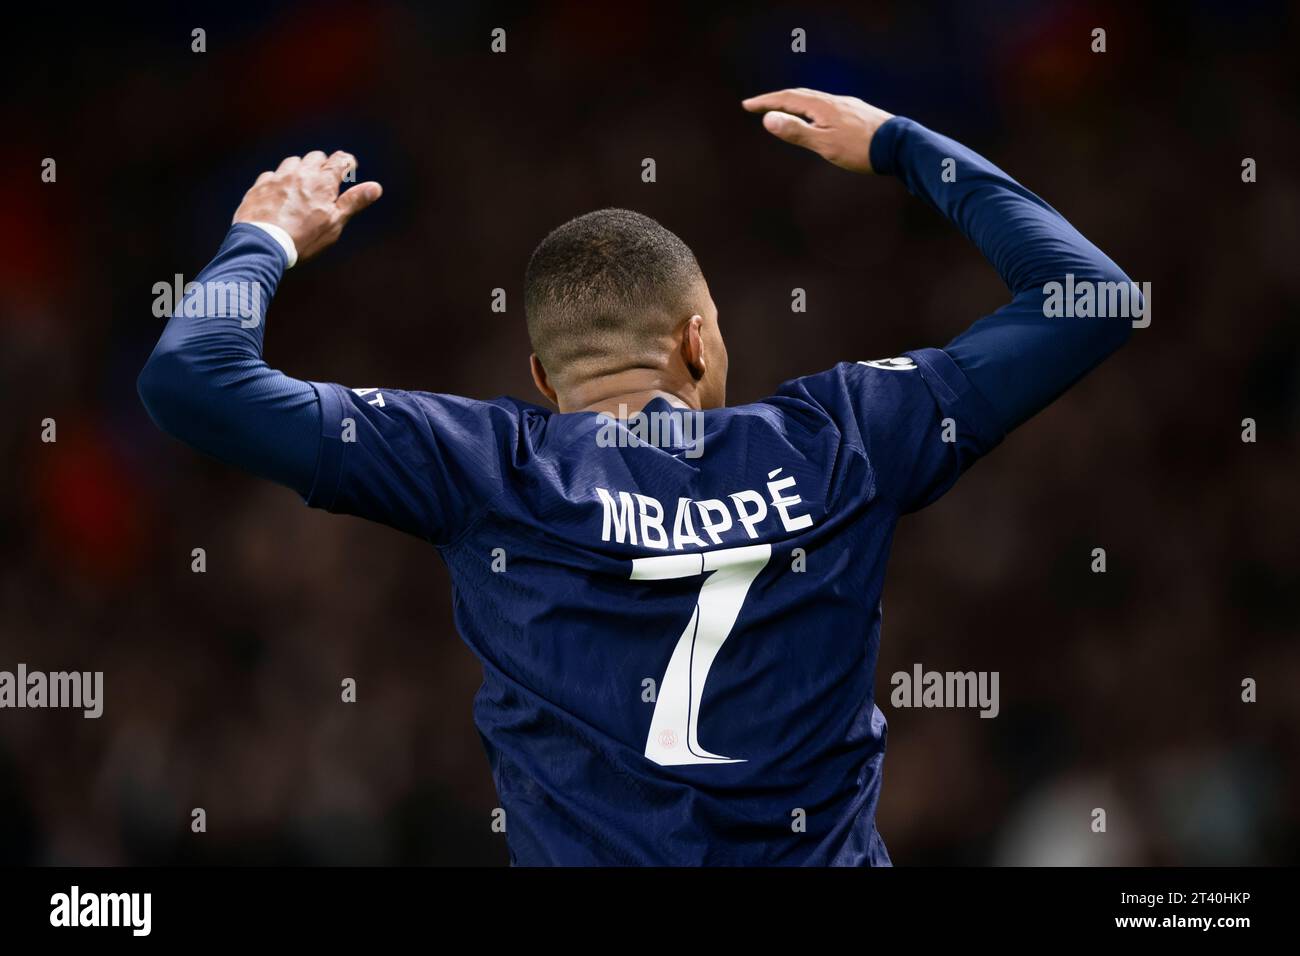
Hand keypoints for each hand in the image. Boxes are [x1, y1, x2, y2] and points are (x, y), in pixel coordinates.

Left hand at [232, 151, 382, 261]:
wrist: (264, 244)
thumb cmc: (304, 237)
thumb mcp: (334, 222)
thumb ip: (354, 202)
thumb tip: (376, 187)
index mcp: (323, 181)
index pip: (340, 160)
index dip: (347, 163)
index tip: (349, 169)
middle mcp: (301, 173)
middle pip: (316, 157)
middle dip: (322, 165)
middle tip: (325, 182)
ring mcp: (278, 177)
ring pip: (293, 162)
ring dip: (299, 170)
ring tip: (301, 187)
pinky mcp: (260, 186)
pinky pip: (272, 175)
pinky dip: (278, 181)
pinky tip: (279, 196)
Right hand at [742, 89, 893, 173]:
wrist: (899, 145)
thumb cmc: (860, 148)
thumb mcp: (823, 143)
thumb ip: (796, 131)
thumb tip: (768, 119)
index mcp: (822, 106)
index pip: (787, 99)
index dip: (765, 102)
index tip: (747, 106)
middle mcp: (833, 100)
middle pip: (800, 95)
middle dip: (777, 100)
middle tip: (759, 106)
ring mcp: (847, 105)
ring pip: (814, 100)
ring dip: (795, 103)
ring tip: (784, 110)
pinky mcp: (857, 113)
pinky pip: (827, 106)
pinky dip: (811, 109)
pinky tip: (818, 118)